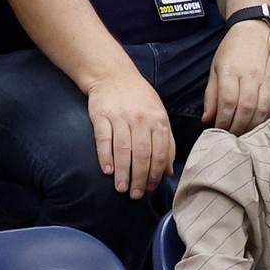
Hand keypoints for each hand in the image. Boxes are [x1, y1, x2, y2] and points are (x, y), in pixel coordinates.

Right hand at [87, 72, 174, 198]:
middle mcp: (141, 119)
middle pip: (142, 154)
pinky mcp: (101, 115)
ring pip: (123, 150)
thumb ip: (167, 143)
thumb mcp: (159, 116)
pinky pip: (104, 139)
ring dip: (123, 172)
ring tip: (121, 188)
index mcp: (159, 121)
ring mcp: (121, 117)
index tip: (152, 188)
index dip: (156, 174)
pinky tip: (107, 170)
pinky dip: (105, 156)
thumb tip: (168, 171)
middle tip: (136, 195)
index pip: (160, 153)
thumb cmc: (140, 99)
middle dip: (140, 178)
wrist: (113, 74)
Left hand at [202, 20, 269, 134]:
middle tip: (230, 137)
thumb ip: (211, 94)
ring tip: (243, 134)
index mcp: (231, 70)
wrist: (257, 31)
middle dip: (237, 127)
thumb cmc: (233, 50)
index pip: (227, 102)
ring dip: (251, 127)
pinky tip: (258, 125)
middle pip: (245, 109)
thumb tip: (207, 119)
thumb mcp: (215, 68)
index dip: (223, 121)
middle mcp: (250, 75)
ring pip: (261, 111)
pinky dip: (266, 120)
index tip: (218, 130)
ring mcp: (267, 80)